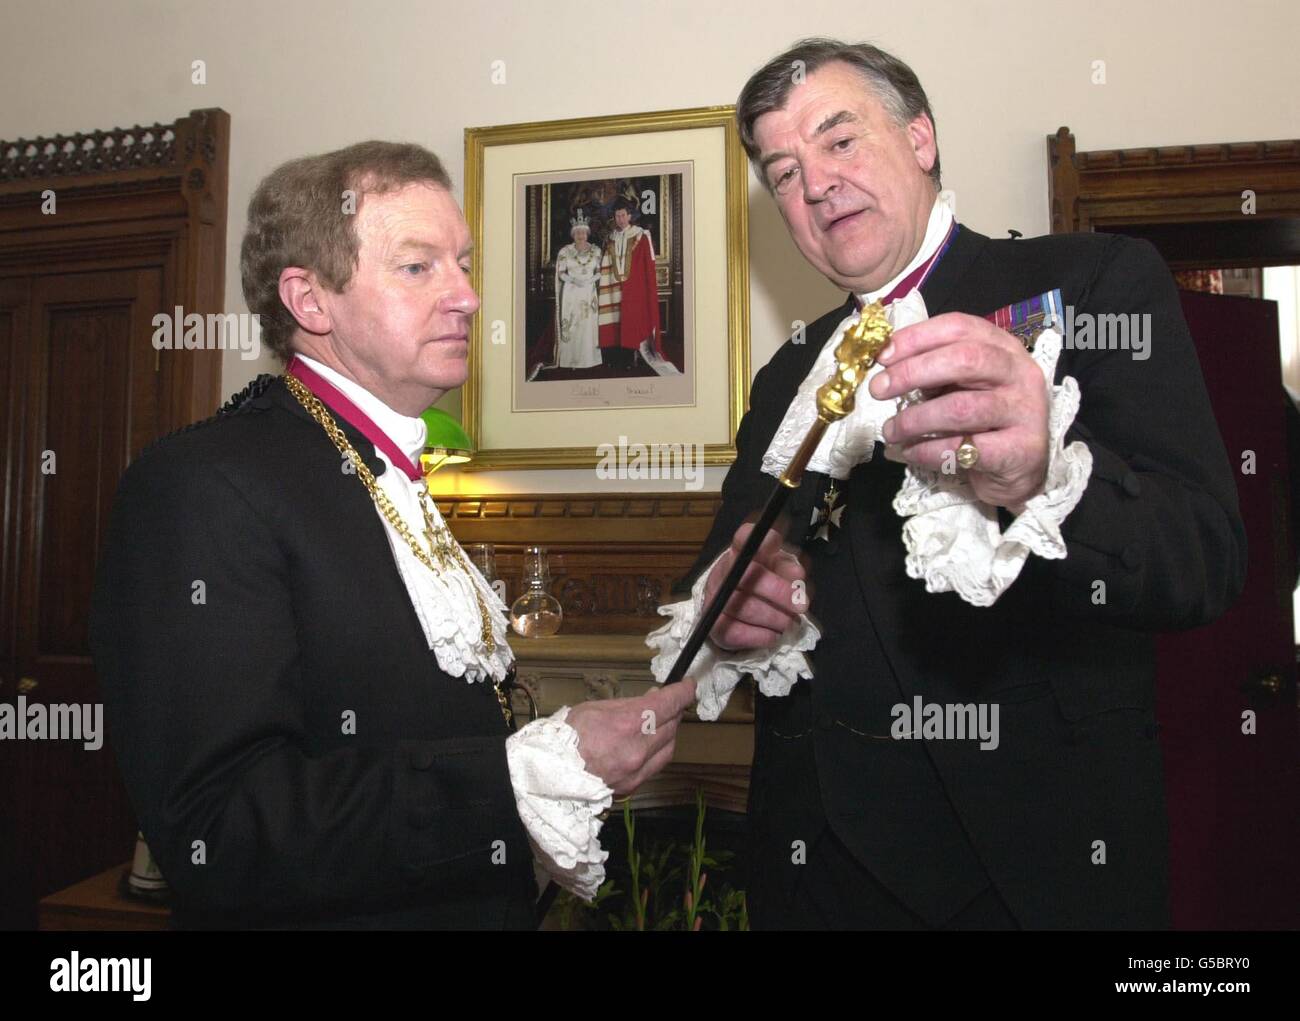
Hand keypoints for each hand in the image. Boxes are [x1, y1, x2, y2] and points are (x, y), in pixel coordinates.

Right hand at [566, 679, 696, 796]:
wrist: (551, 775)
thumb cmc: (566, 737)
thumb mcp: (594, 708)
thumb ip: (627, 705)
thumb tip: (651, 700)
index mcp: (628, 724)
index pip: (669, 704)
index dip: (683, 692)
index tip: (688, 686)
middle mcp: (638, 749)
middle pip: (672, 725)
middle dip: (673, 712)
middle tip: (667, 703)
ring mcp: (637, 770)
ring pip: (669, 747)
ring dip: (668, 733)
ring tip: (657, 724)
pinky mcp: (633, 786)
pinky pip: (656, 765)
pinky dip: (657, 752)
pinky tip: (646, 745)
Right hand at [705, 521, 808, 652]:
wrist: (732, 610)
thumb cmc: (761, 583)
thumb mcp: (777, 569)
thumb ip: (788, 568)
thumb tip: (797, 576)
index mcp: (741, 551)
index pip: (746, 536)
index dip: (762, 539)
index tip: (777, 544)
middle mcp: (724, 571)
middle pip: (747, 577)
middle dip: (779, 592)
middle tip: (801, 605)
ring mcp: (715, 599)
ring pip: (745, 608)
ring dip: (774, 618)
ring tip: (789, 622)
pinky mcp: (714, 626)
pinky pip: (739, 633)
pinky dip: (762, 636)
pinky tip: (773, 634)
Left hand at [870, 312, 1048, 509]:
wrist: (1023, 469)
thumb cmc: (985, 422)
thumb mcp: (965, 387)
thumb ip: (936, 373)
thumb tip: (888, 368)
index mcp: (1003, 348)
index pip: (959, 328)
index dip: (917, 338)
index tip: (882, 356)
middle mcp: (1020, 373)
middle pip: (965, 360)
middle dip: (913, 372)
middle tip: (878, 390)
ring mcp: (1025, 411)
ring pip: (961, 408)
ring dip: (915, 420)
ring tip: (890, 430)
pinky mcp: (1021, 450)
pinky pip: (965, 449)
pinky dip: (929, 451)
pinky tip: (910, 452)